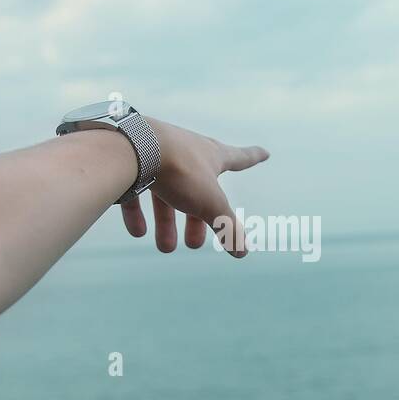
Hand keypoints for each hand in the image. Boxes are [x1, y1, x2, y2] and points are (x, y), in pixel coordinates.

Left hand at [120, 117, 268, 257]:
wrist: (133, 147)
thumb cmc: (179, 170)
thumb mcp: (209, 203)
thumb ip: (226, 227)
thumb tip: (243, 252)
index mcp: (211, 155)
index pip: (239, 158)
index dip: (254, 157)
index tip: (265, 153)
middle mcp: (187, 152)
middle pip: (196, 191)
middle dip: (196, 219)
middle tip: (194, 244)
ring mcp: (158, 155)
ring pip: (165, 194)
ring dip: (166, 223)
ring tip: (166, 248)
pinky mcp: (133, 161)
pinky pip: (137, 190)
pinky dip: (139, 213)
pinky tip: (138, 232)